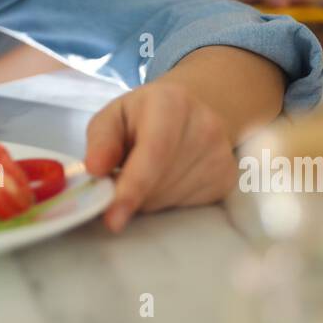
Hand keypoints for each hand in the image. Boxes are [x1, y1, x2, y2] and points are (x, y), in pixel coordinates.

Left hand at [84, 80, 238, 231]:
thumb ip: (101, 140)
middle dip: (132, 192)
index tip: (112, 219)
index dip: (132, 188)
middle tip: (121, 176)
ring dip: (148, 197)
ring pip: (170, 199)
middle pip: (159, 183)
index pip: (154, 153)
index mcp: (171, 102)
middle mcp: (205, 125)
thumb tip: (95, 169)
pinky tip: (167, 177)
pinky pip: (187, 206)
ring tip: (148, 171)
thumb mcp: (113, 117)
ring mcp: (221, 154)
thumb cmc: (142, 117)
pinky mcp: (227, 178)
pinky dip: (167, 200)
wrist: (188, 112)